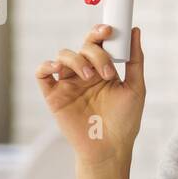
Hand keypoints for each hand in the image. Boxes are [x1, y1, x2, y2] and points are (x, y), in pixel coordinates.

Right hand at [35, 24, 144, 168]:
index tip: (109, 30)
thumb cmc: (125, 121)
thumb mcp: (135, 88)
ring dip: (77, 60)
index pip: (99, 43)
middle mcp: (85, 74)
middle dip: (95, 52)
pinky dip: (46, 66)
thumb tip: (135, 30)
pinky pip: (42, 74)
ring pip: (64, 55)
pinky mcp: (54, 96)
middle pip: (83, 47)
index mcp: (104, 70)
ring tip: (90, 77)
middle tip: (108, 71)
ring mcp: (68, 84)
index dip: (101, 32)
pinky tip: (57, 68)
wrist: (110, 149)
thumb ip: (135, 60)